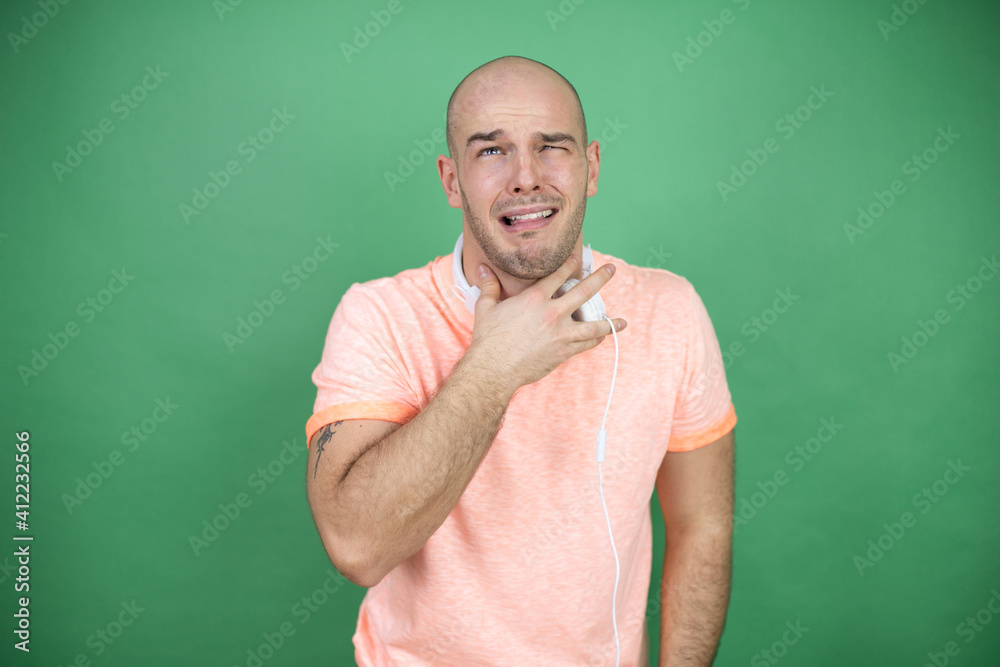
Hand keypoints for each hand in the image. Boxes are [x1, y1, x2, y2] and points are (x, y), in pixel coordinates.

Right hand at [466, 253, 626, 392]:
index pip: (558, 275)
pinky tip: (604, 338)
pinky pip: (587, 344)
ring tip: (623, 320)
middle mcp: (552, 312)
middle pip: (584, 291)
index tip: (577, 259)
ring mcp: (561, 333)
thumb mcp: (486, 308)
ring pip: (594, 323)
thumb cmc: (489, 339)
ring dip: (610, 321)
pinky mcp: (564, 351)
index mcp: (534, 298)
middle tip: (611, 270)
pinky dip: (597, 340)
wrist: (493, 369)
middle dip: (600, 278)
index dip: (569, 265)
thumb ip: (489, 286)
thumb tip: (482, 269)